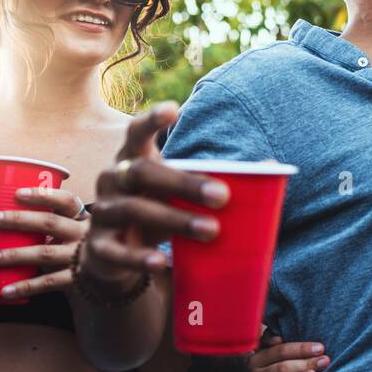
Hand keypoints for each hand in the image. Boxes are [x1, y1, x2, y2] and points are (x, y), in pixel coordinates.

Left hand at [0, 186, 87, 299]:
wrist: (112, 277)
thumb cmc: (82, 248)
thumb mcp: (78, 230)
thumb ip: (54, 224)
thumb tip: (6, 216)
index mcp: (83, 218)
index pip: (67, 201)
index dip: (43, 195)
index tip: (17, 194)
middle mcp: (84, 235)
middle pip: (50, 223)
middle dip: (18, 219)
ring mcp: (81, 257)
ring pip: (45, 253)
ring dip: (14, 255)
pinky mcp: (77, 279)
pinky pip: (48, 283)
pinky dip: (26, 287)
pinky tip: (5, 290)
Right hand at [80, 102, 230, 298]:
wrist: (114, 255)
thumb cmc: (156, 209)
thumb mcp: (177, 193)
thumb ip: (213, 179)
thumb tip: (271, 167)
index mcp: (132, 159)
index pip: (135, 132)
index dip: (151, 119)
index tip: (174, 108)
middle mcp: (112, 180)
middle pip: (142, 172)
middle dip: (183, 182)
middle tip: (223, 194)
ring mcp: (103, 213)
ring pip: (134, 210)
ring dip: (175, 220)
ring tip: (212, 230)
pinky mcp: (99, 248)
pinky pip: (118, 252)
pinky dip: (140, 258)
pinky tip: (162, 263)